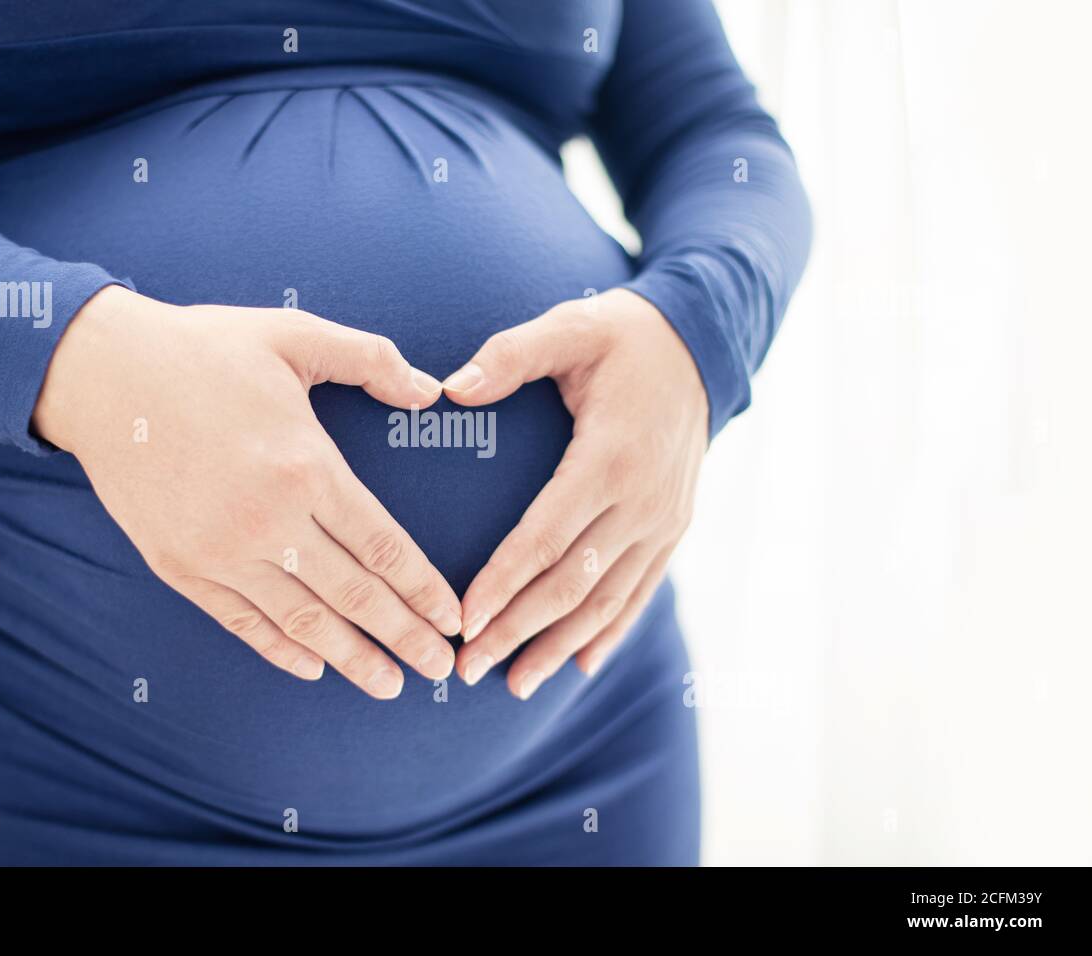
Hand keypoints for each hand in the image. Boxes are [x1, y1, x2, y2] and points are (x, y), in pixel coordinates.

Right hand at [33, 286, 461, 698]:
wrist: (101, 374)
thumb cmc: (203, 349)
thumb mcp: (295, 334)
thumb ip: (372, 360)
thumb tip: (433, 391)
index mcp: (306, 466)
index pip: (384, 546)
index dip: (424, 589)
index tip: (454, 618)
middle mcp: (268, 520)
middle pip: (355, 595)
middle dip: (405, 637)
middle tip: (441, 670)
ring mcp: (220, 550)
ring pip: (302, 621)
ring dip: (352, 659)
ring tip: (390, 687)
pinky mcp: (180, 566)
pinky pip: (241, 621)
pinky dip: (280, 650)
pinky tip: (313, 668)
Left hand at [444, 288, 707, 697]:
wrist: (702, 344)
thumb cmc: (622, 337)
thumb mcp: (568, 328)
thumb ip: (509, 356)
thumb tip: (449, 388)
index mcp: (609, 457)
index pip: (546, 538)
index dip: (502, 584)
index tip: (463, 622)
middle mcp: (642, 500)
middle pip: (572, 583)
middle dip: (517, 631)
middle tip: (467, 668)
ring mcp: (664, 520)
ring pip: (607, 600)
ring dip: (559, 646)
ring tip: (515, 684)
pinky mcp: (674, 528)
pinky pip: (640, 592)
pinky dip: (610, 633)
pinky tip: (579, 667)